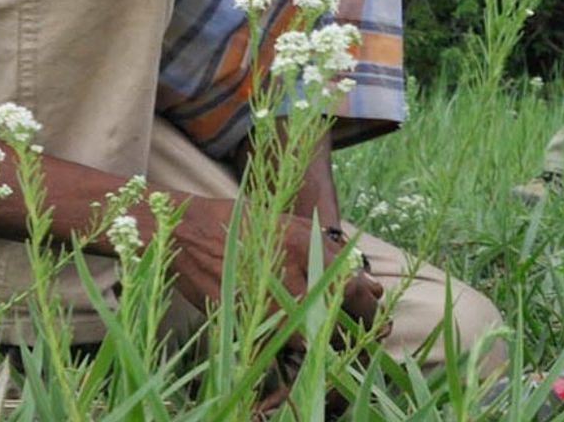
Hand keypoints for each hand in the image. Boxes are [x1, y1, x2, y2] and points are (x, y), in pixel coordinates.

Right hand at [168, 199, 384, 334]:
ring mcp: (259, 299)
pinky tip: (299, 330)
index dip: (368, 300)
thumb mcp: (292, 224)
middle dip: (355, 322)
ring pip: (308, 335)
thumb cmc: (246, 224)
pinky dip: (292, 339)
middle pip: (335, 314)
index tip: (375, 302)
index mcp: (300, 245)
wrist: (189, 233)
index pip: (350, 285)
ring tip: (330, 326)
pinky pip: (276, 339)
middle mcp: (282, 273)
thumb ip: (330, 249)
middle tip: (362, 321)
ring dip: (324, 334)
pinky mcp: (239, 317)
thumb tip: (364, 279)